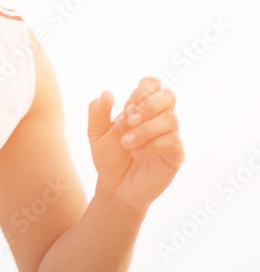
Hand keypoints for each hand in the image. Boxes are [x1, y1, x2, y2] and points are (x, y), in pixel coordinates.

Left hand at [87, 76, 184, 211]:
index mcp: (141, 109)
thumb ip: (97, 113)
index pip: (152, 84)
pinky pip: (172, 141)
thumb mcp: (96, 134)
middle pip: (168, 96)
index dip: (141, 92)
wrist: (115, 186)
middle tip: (128, 121)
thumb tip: (107, 93)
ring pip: (170, 119)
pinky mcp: (175, 154)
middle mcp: (159, 119)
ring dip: (145, 129)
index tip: (126, 108)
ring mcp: (169, 136)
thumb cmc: (109, 158)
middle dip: (147, 106)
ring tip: (126, 143)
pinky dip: (152, 145)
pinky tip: (137, 153)